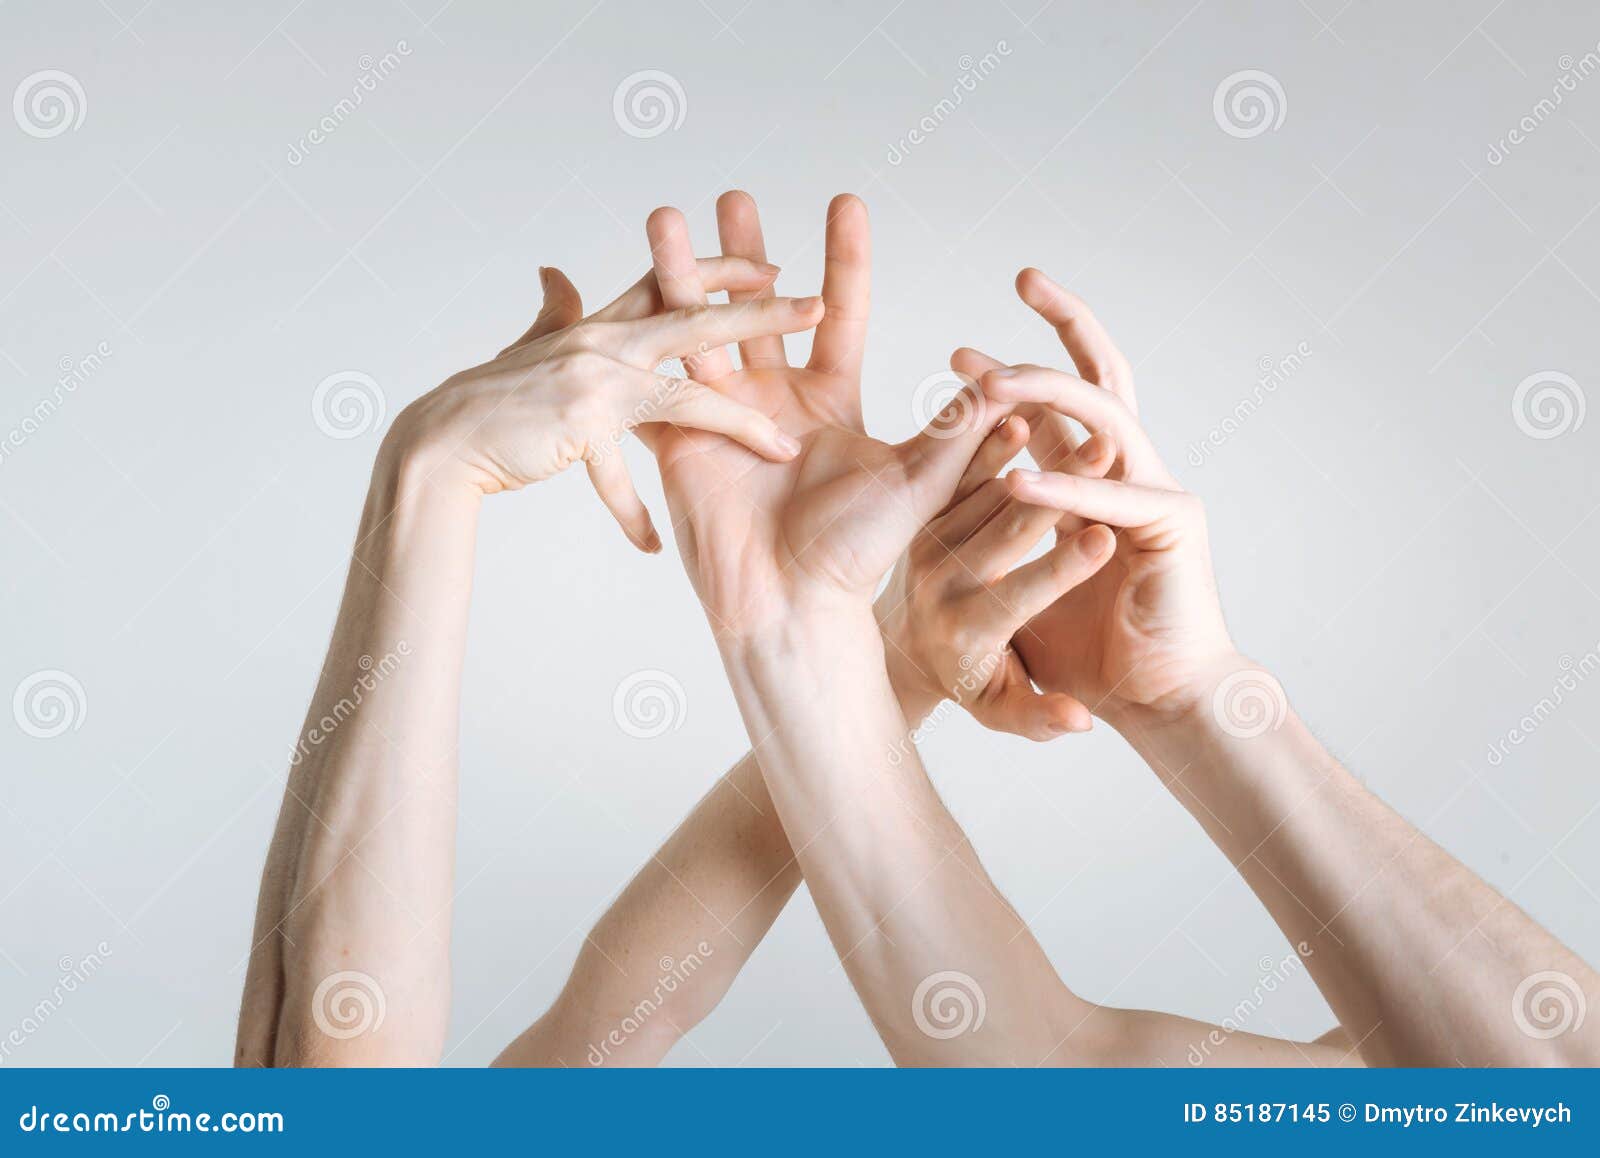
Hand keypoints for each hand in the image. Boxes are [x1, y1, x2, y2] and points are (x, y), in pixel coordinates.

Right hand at [382, 258, 821, 550]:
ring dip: (741, 424)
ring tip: (786, 448)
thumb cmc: (490, 399)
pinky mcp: (580, 425)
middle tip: (816, 306)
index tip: (771, 267)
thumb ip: (556, 313)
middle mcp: (604, 342)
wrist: (441, 437)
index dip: (721, 271)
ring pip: (687, 394)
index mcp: (602, 323)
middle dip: (762, 313)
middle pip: (699, 320)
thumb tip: (555, 273)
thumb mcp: (530, 347)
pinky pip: (621, 474)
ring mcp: (595, 381)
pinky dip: (631, 512)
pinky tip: (653, 544)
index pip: (672, 282)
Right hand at [645, 193, 1008, 635]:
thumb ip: (959, 429)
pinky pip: (658, 381)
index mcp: (828, 400)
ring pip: (698, 330)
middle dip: (744, 251)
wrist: (791, 607)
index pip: (835, 312)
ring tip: (668, 215)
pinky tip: (622, 294)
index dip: (841, 258)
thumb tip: (1014, 380)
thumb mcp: (920, 482)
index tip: (844, 201)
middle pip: (755, 308)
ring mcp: (721, 417)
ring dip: (682, 274)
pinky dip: (640, 339)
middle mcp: (772, 400)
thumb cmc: (857, 555)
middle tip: (734, 196)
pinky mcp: (680, 441)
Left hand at [876, 416, 1117, 736]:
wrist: (906, 653)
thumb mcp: (1002, 711)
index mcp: (966, 631)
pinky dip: (981, 441)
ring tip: (1051, 415)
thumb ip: (1040, 718)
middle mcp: (941, 586)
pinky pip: (952, 474)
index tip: (1102, 540)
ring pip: (976, 493)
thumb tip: (1080, 722)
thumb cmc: (976, 684)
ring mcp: (925, 548)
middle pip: (1002, 534)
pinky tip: (1014, 405)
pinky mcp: (919, 518)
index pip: (1021, 594)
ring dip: (1010, 450)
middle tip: (1099, 453)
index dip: (1061, 569)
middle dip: (1053, 491)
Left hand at [953, 270, 1237, 721]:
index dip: (1007, 376)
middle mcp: (1125, 472)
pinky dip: (1064, 489)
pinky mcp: (1173, 521)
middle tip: (1024, 277)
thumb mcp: (1016, 582)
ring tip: (990, 383)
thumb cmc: (1084, 652)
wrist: (1156, 702)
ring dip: (1047, 391)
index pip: (1049, 411)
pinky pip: (1110, 494)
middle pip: (1096, 378)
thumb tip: (941, 507)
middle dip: (1063, 324)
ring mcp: (1153, 489)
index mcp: (1088, 482)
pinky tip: (1018, 482)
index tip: (958, 356)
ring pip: (1104, 414)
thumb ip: (993, 540)